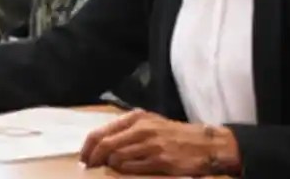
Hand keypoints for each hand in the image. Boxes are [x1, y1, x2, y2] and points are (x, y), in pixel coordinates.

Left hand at [80, 110, 241, 175]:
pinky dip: (124, 171)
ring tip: (108, 169)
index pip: (100, 133)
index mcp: (135, 118)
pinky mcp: (161, 160)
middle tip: (89, 168)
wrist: (205, 144)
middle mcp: (141, 129)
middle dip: (93, 158)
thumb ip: (126, 131)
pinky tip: (124, 172)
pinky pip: (133, 168)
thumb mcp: (149, 123)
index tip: (83, 158)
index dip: (88, 148)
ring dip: (110, 166)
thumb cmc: (173, 134)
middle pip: (105, 145)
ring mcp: (151, 145)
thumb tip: (100, 145)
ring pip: (117, 157)